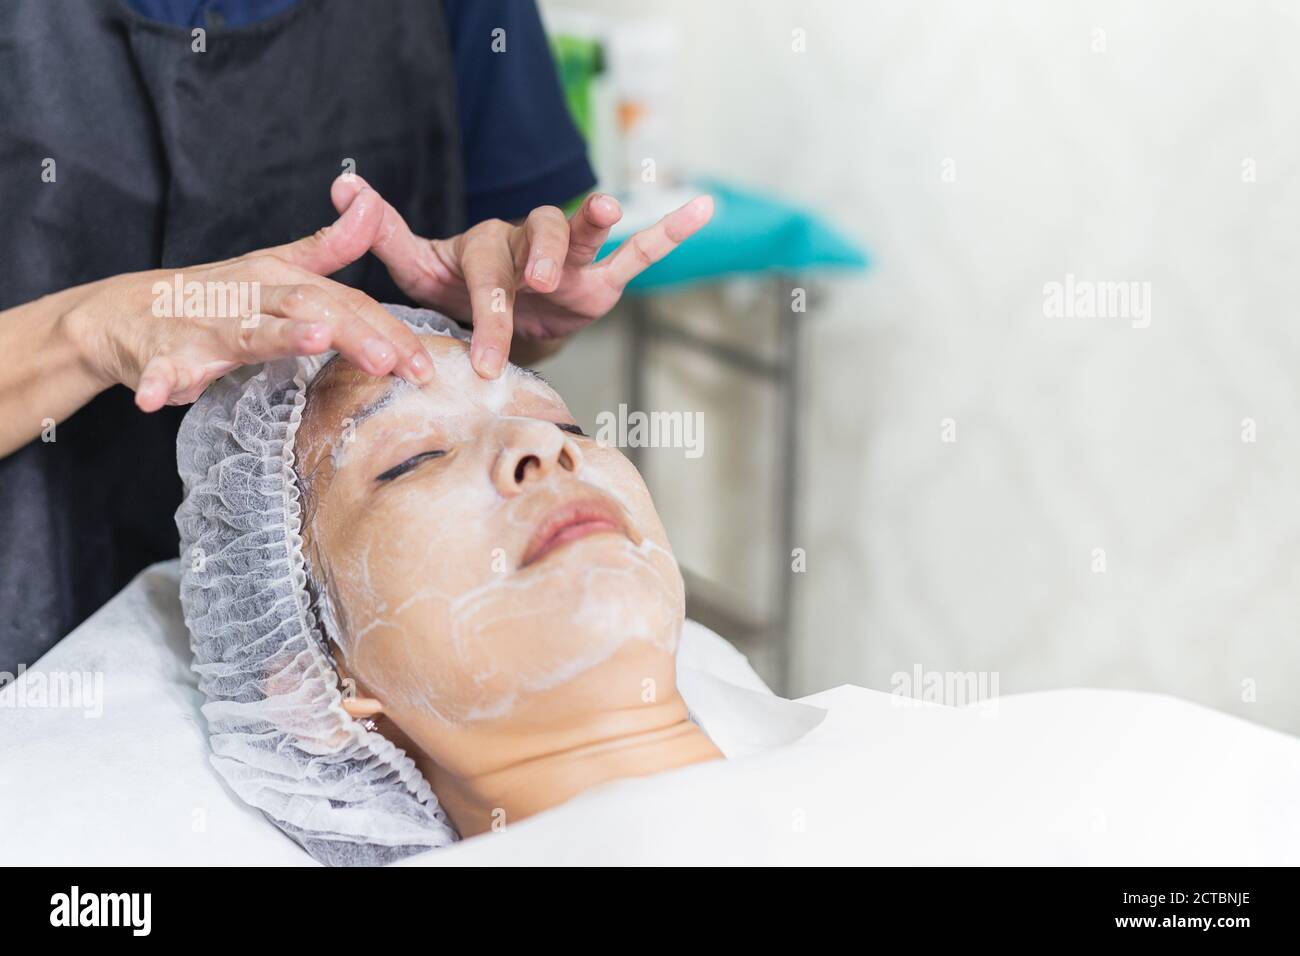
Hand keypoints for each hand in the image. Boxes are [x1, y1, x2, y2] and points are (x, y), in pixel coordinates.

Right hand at [67, 188, 439, 411]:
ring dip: (280, 335)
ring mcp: (206, 322)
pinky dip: (159, 381)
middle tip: (392, 363)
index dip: (388, 330)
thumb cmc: (216, 295)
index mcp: (279, 278)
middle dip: (355, 333)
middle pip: (310, 308)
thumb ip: (329, 246)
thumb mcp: (277, 266)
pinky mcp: (162, 351)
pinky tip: (156, 397)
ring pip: (248, 330)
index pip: (346, 302)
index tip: (424, 364)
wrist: (126, 312)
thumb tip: (374, 207)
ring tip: (314, 340)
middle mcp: (249, 294)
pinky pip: (160, 369)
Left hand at [329, 174, 713, 377]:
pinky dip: (668, 233)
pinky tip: (701, 207)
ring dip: (593, 222)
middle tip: (534, 285)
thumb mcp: (419, 268)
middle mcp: (528, 243)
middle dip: (536, 263)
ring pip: (581, 234)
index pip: (486, 272)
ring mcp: (569, 260)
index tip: (485, 363)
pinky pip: (639, 254)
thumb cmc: (457, 292)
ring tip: (606, 209)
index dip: (486, 313)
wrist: (499, 322)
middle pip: (535, 239)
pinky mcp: (601, 281)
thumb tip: (342, 184)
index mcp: (485, 246)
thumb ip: (384, 233)